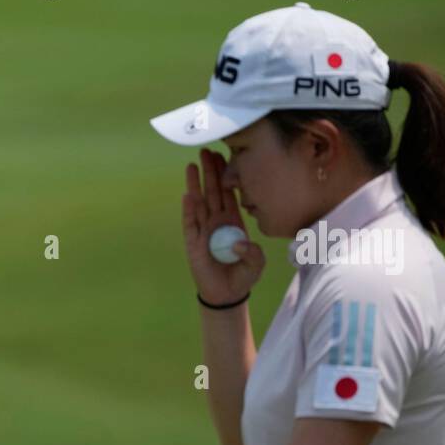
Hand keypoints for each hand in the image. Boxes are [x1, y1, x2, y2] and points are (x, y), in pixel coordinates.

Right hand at [182, 148, 265, 304]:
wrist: (227, 293)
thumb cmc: (243, 275)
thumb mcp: (256, 264)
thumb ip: (253, 253)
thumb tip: (240, 243)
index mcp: (234, 221)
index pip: (229, 193)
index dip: (227, 175)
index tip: (225, 156)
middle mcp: (217, 222)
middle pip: (213, 192)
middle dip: (210, 171)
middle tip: (206, 150)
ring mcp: (204, 230)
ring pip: (199, 202)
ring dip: (196, 184)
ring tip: (192, 164)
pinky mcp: (193, 242)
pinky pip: (190, 223)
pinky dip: (189, 209)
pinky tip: (188, 194)